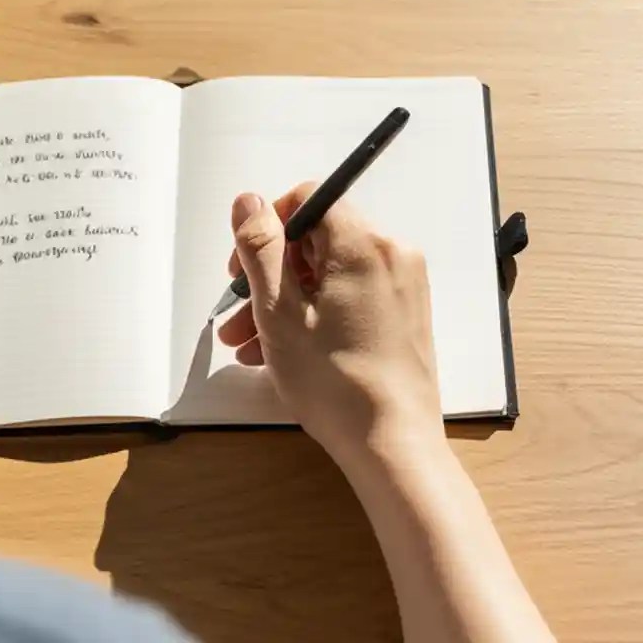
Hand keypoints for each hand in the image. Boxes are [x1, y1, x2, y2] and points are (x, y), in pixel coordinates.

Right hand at [218, 183, 444, 461]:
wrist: (392, 442)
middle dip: (269, 275)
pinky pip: (350, 296)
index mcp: (363, 244)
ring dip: (285, 301)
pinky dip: (315, 314)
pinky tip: (284, 351)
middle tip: (238, 315)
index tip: (243, 266)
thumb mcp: (279, 311)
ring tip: (250, 344)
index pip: (309, 199)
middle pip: (317, 241)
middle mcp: (392, 254)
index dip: (268, 226)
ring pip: (330, 274)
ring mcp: (403, 285)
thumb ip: (259, 249)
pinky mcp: (405, 314)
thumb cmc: (334, 381)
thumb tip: (248, 201)